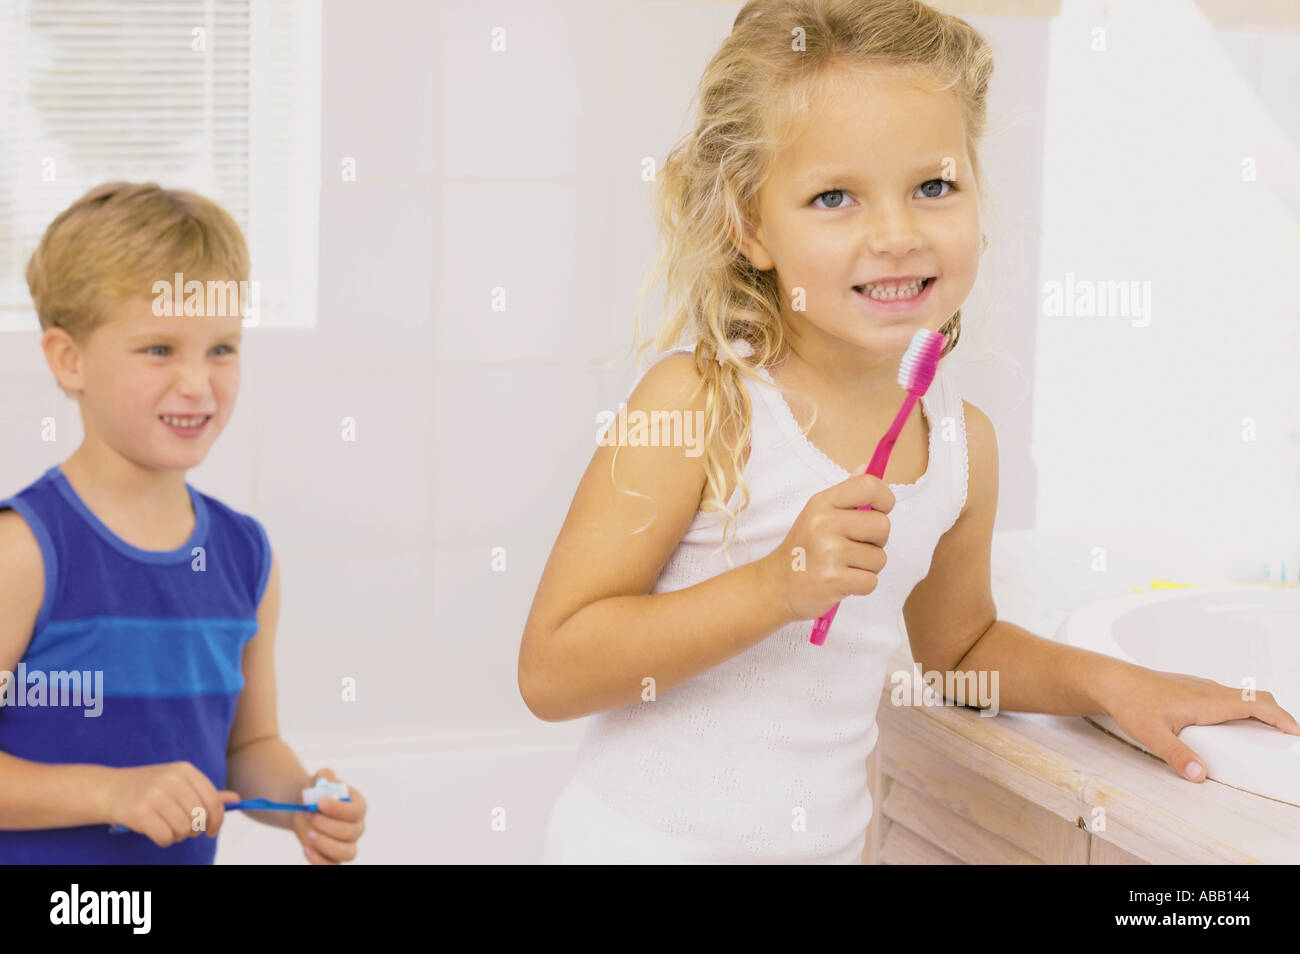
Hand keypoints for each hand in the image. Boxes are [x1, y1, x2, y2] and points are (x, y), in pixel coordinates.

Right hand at [104, 762, 238, 844]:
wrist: (108, 789)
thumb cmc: (149, 788)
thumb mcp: (178, 783)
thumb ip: (205, 792)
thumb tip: (236, 799)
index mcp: (185, 770)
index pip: (213, 800)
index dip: (217, 820)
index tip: (212, 831)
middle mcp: (172, 779)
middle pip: (199, 816)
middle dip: (194, 829)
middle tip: (184, 830)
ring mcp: (155, 794)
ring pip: (184, 829)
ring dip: (178, 836)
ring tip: (168, 829)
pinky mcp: (140, 811)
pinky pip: (166, 837)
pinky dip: (164, 841)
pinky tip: (156, 833)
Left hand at [292, 767, 365, 863]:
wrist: (305, 809)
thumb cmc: (316, 794)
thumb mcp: (318, 781)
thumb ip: (323, 776)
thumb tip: (325, 776)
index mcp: (358, 806)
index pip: (356, 811)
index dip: (339, 809)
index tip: (320, 802)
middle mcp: (357, 827)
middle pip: (350, 832)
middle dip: (327, 825)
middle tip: (309, 815)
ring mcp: (347, 844)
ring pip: (347, 853)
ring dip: (326, 845)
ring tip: (309, 833)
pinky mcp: (334, 858)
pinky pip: (332, 866)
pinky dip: (319, 861)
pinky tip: (306, 849)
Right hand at [757, 463, 894, 621]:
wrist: (776, 584)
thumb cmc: (803, 548)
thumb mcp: (817, 513)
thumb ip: (846, 493)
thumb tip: (865, 467)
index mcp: (822, 503)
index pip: (869, 486)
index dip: (885, 499)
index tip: (880, 511)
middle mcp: (824, 523)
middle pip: (882, 525)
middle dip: (877, 540)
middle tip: (856, 547)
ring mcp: (828, 552)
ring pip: (879, 558)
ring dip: (868, 566)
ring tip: (844, 565)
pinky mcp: (833, 579)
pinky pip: (871, 581)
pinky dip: (861, 585)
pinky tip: (842, 581)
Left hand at [1104, 666, 1299, 781]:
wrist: (1111, 681)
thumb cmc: (1130, 702)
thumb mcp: (1151, 734)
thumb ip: (1177, 755)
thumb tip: (1199, 774)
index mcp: (1207, 700)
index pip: (1255, 704)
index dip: (1280, 717)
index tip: (1295, 731)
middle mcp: (1208, 689)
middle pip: (1255, 697)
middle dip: (1277, 715)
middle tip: (1288, 736)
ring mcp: (1200, 686)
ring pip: (1240, 695)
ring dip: (1259, 710)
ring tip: (1266, 733)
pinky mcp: (1191, 687)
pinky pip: (1226, 695)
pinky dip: (1241, 707)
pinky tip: (1232, 722)